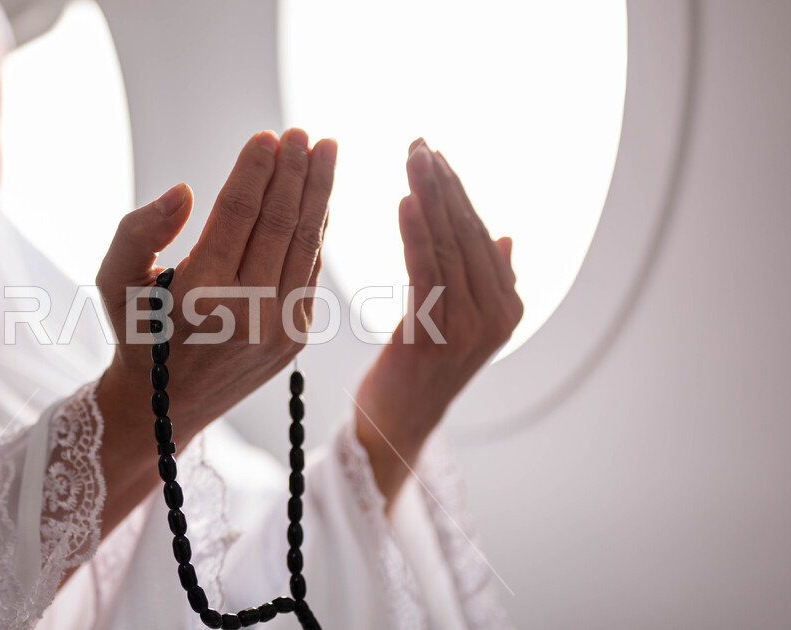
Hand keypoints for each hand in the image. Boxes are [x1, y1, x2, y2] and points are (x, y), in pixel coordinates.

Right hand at [95, 129, 337, 440]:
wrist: (163, 407)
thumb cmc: (135, 332)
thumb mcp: (114, 280)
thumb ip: (138, 230)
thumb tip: (184, 192)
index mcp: (201, 296)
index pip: (238, 214)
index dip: (255, 170)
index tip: (267, 135)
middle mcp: (247, 314)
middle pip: (280, 223)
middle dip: (295, 171)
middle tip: (302, 133)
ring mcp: (279, 329)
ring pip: (305, 243)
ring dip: (318, 192)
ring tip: (325, 150)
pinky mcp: (296, 338)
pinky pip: (309, 270)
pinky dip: (316, 229)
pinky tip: (318, 197)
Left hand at [354, 139, 521, 488]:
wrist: (394, 427)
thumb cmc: (418, 369)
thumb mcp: (456, 321)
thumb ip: (484, 280)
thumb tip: (503, 237)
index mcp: (507, 305)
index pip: (478, 231)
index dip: (456, 189)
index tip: (432, 150)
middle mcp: (496, 315)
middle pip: (465, 232)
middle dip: (442, 182)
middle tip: (419, 141)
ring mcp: (468, 328)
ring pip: (448, 246)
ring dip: (430, 196)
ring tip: (413, 157)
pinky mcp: (434, 338)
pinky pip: (425, 274)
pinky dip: (416, 234)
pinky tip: (405, 201)